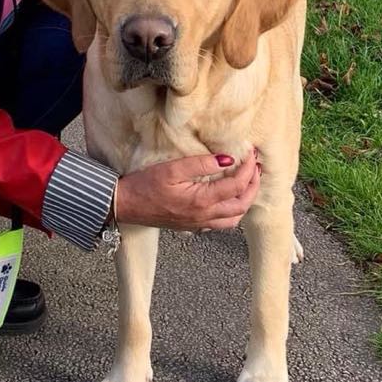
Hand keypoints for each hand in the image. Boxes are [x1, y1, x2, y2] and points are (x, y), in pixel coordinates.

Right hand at [114, 149, 260, 231]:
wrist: (125, 205)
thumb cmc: (144, 185)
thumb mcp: (172, 168)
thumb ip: (200, 163)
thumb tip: (227, 158)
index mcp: (202, 201)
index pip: (236, 185)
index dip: (248, 169)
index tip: (251, 154)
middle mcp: (204, 216)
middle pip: (242, 205)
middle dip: (253, 185)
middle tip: (255, 168)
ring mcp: (199, 224)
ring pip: (234, 218)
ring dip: (245, 201)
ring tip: (247, 183)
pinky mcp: (193, 226)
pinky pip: (222, 224)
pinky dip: (233, 211)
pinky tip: (228, 199)